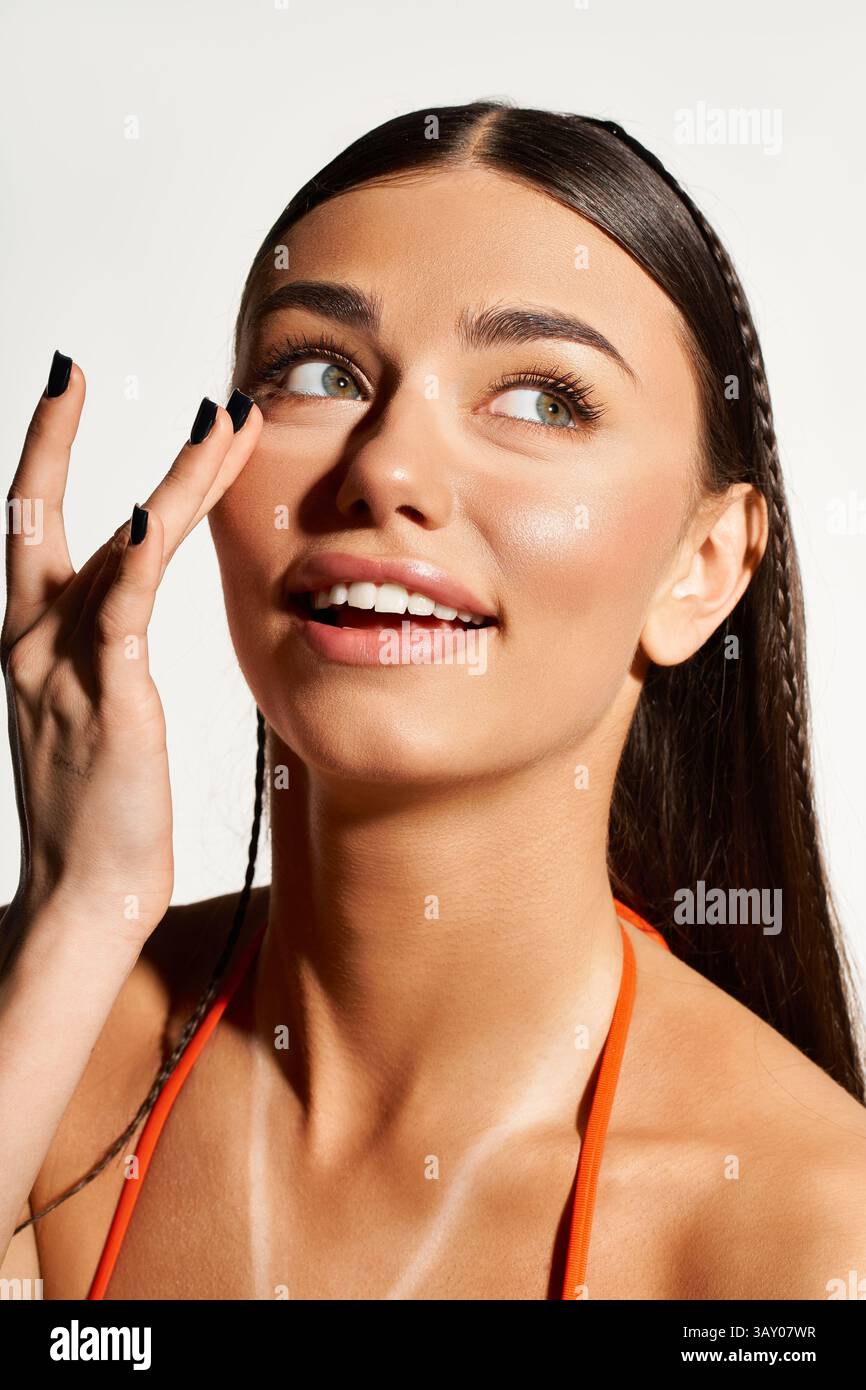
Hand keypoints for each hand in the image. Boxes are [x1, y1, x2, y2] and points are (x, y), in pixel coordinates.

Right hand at [1, 352, 261, 942]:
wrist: (82, 896)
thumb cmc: (101, 811)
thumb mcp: (95, 713)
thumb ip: (104, 648)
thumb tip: (125, 601)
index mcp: (31, 642)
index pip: (29, 524)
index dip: (43, 449)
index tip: (66, 386)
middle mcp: (33, 642)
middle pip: (42, 515)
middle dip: (62, 434)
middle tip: (77, 366)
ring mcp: (62, 669)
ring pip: (112, 549)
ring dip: (175, 481)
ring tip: (221, 422)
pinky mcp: (107, 700)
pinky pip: (121, 613)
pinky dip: (139, 557)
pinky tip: (159, 509)